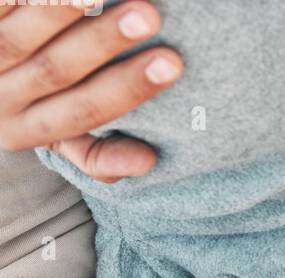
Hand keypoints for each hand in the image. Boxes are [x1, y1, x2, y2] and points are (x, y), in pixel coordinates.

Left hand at [0, 0, 181, 182]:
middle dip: (104, 43)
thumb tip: (148, 160)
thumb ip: (99, 157)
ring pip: (18, 38)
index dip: (129, 90)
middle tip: (147, 17)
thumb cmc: (29, 105)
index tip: (172, 65)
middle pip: (56, 71)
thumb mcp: (57, 141)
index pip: (86, 112)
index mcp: (27, 131)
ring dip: (59, 10)